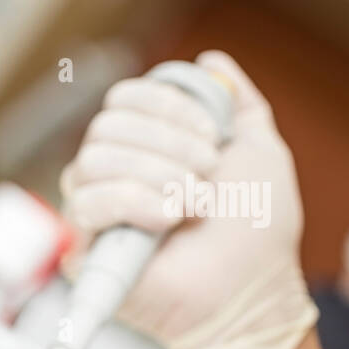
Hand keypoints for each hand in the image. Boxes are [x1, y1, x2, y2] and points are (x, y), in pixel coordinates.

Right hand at [59, 51, 316, 348]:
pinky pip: (88, 202)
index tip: (212, 134)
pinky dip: (137, 203)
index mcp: (151, 146)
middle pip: (107, 124)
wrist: (253, 289)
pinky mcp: (86, 247)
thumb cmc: (258, 232)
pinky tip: (171, 218)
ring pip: (94, 158)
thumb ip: (238, 103)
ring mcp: (98, 209)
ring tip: (196, 202)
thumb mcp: (261, 152)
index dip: (167, 105)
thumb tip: (210, 60)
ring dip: (158, 174)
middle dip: (168, 142)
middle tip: (208, 173)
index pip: (126, 98)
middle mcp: (117, 172)